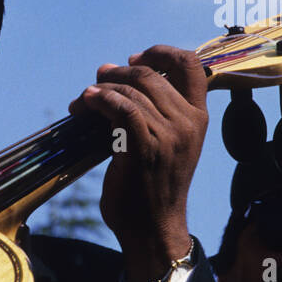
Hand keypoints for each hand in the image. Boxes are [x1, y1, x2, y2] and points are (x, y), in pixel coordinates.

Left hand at [68, 45, 207, 281]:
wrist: (152, 229)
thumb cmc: (151, 187)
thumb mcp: (164, 144)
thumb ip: (151, 112)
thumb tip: (112, 74)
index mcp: (198, 117)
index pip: (191, 65)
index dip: (160, 52)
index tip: (134, 57)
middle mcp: (188, 122)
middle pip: (150, 74)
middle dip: (117, 73)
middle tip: (95, 83)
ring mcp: (169, 135)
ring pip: (131, 90)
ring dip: (100, 90)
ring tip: (83, 102)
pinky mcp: (145, 148)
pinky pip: (121, 109)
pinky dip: (99, 101)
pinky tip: (85, 104)